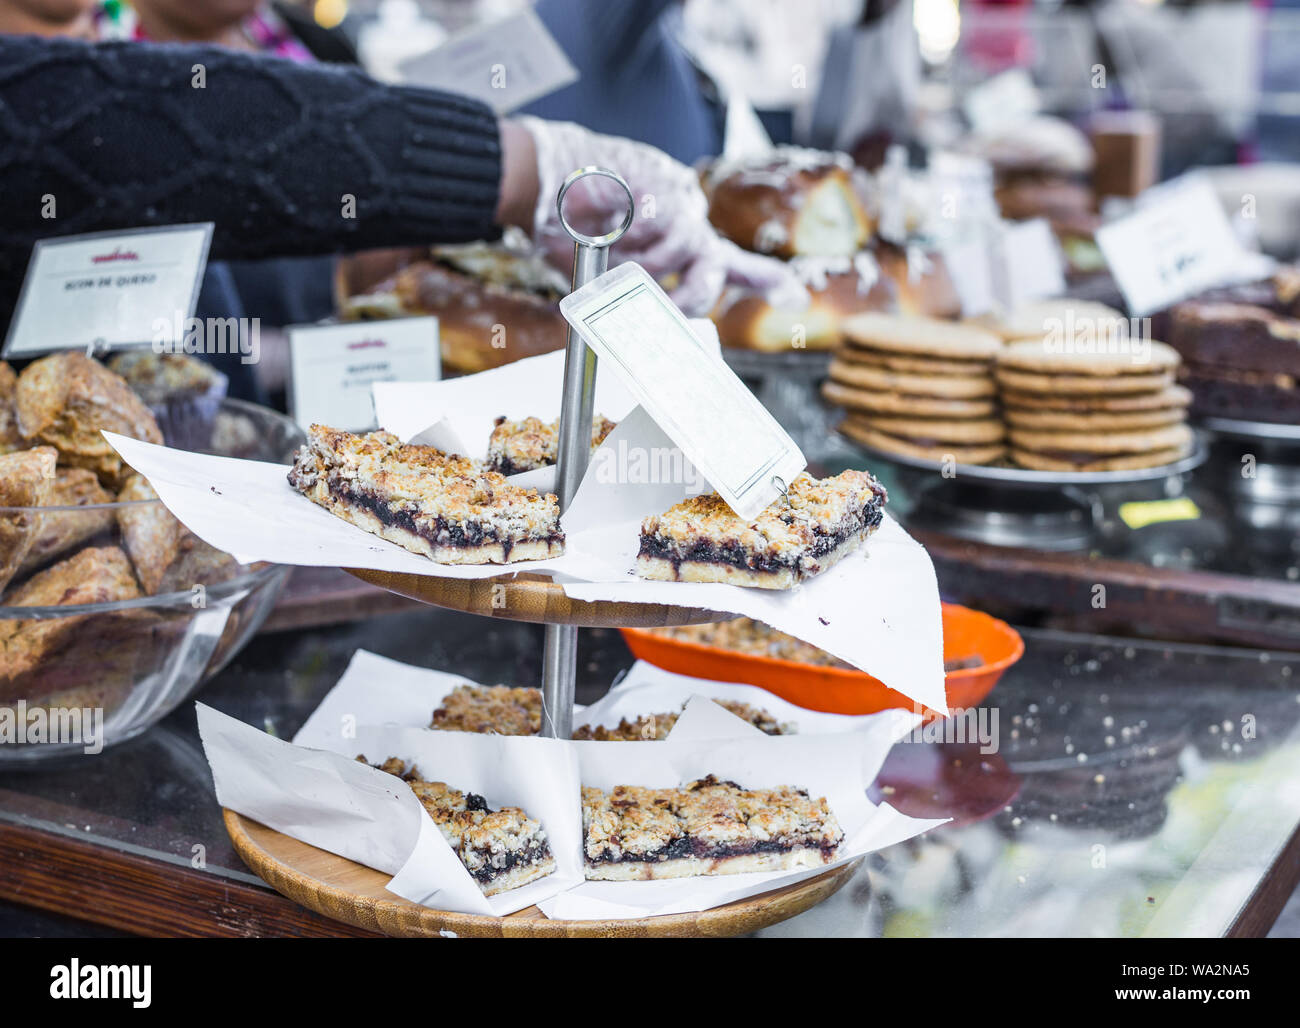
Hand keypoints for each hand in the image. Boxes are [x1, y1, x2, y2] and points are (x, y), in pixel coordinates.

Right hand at [503, 117, 804, 315]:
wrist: (556, 177)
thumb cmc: (586, 229)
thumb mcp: (615, 272)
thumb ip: (638, 300)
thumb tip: (651, 336)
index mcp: (691, 248)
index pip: (740, 268)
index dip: (769, 283)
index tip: (797, 298)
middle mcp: (694, 226)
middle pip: (718, 266)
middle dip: (693, 293)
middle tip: (670, 305)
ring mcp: (680, 203)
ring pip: (682, 247)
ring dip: (645, 263)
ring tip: (616, 253)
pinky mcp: (663, 180)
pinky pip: (655, 219)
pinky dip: (629, 228)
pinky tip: (612, 221)